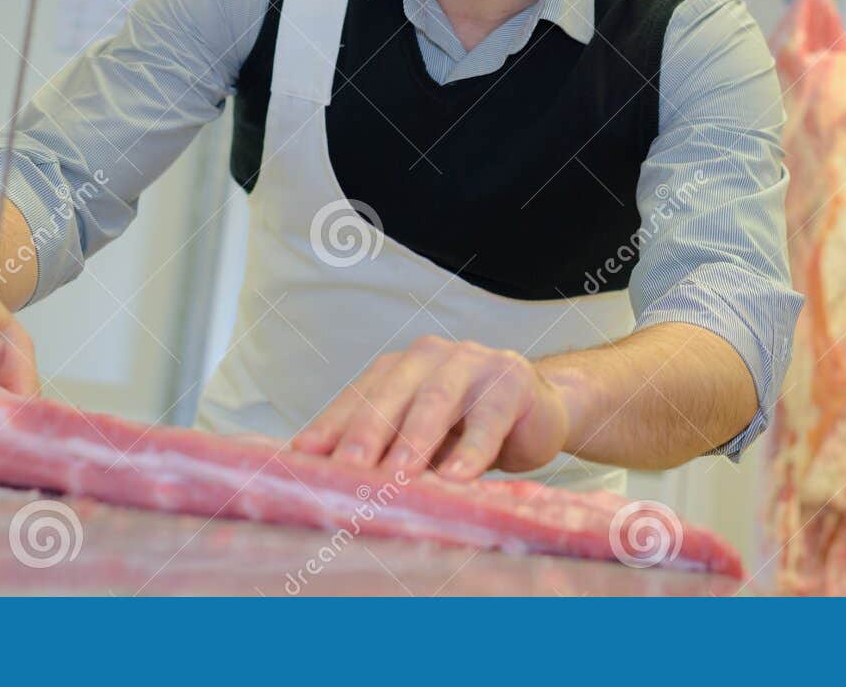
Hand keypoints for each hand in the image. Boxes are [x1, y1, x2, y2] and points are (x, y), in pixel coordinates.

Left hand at [289, 336, 569, 480]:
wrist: (541, 411)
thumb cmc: (468, 430)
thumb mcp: (423, 440)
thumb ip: (386, 451)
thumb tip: (329, 488)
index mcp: (399, 368)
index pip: (359, 396)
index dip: (331, 426)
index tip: (304, 457)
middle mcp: (430, 357)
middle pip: (391, 395)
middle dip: (365, 434)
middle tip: (345, 471)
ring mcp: (473, 363)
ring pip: (436, 400)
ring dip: (414, 440)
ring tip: (398, 477)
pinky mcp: (512, 381)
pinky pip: (489, 418)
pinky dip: (472, 451)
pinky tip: (458, 478)